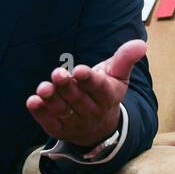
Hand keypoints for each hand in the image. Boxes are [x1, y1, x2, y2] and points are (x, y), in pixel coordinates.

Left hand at [26, 39, 146, 147]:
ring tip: (43, 88)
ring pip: (62, 111)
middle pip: (78, 99)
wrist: (100, 126)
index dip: (89, 79)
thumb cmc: (106, 92)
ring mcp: (75, 122)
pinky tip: (33, 101)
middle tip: (57, 73)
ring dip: (52, 100)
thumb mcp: (118, 76)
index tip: (80, 70)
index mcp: (107, 97)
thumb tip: (141, 44)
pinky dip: (41, 113)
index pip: (98, 88)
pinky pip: (49, 122)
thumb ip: (125, 59)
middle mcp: (91, 112)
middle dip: (67, 87)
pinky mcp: (60, 129)